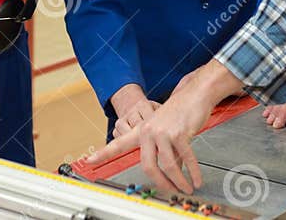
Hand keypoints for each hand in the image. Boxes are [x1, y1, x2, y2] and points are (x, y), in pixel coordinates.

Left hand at [87, 60, 241, 193]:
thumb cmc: (180, 112)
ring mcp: (162, 132)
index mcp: (141, 130)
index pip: (118, 144)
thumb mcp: (164, 130)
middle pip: (148, 165)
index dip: (103, 153)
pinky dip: (193, 172)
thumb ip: (163, 149)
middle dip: (161, 183)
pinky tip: (196, 178)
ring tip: (186, 186)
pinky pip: (185, 159)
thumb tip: (171, 171)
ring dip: (179, 180)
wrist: (194, 95)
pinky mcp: (178, 133)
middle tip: (170, 190)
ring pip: (167, 165)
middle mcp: (148, 131)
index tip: (89, 160)